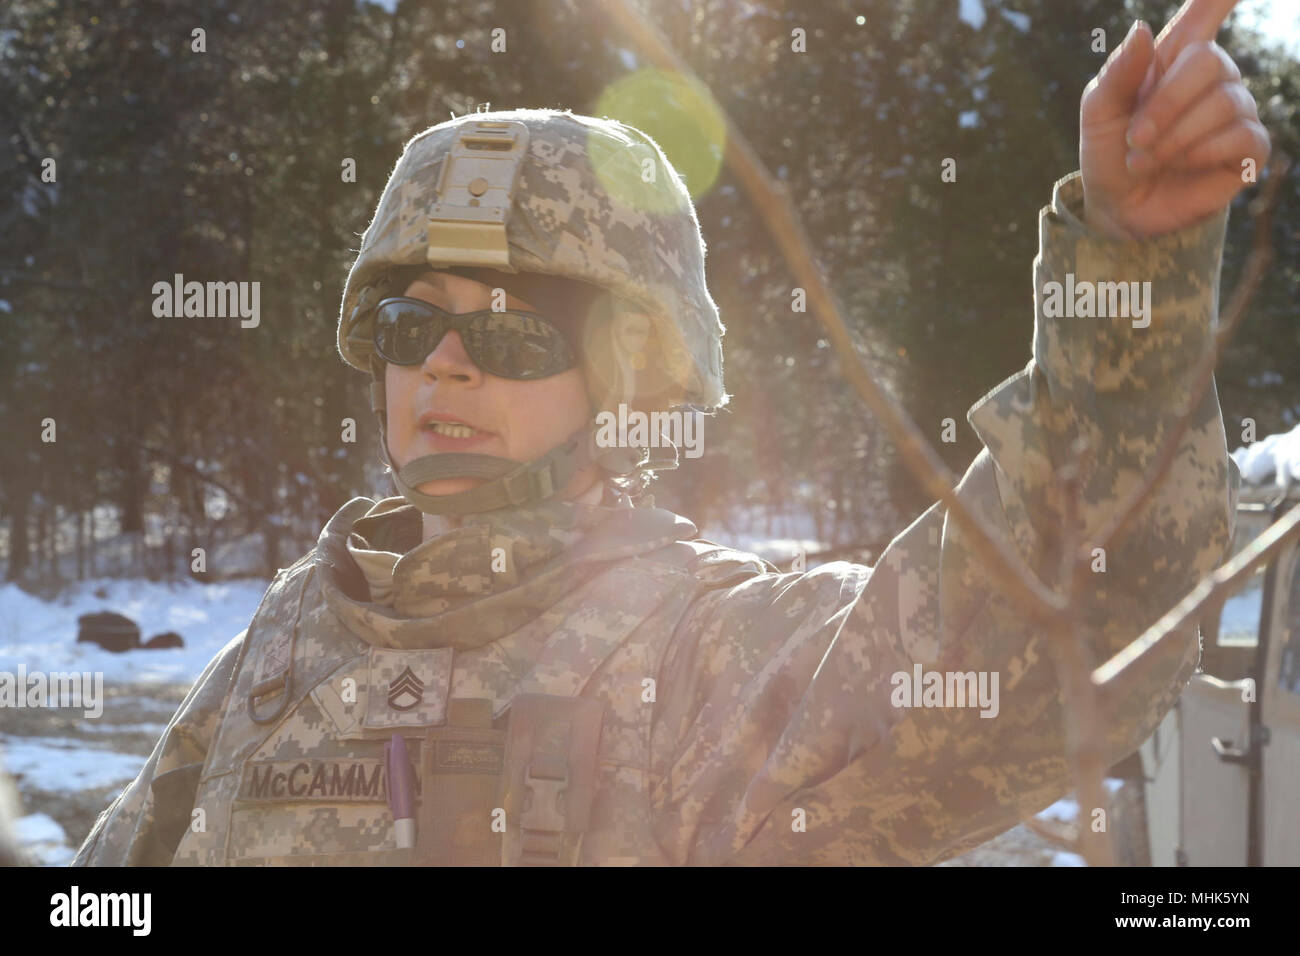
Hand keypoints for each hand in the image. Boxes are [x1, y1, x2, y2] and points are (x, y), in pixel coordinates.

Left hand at [1078, 0, 1270, 240]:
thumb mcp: (1098, 113)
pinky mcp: (1249, 148)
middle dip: (1165, 104)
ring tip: (1145, 160)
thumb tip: (1142, 30)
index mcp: (1173, 59)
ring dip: (1175, 137)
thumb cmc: (1109, 153)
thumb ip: (1118, 73)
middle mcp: (1212, 78)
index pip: (1205, 13)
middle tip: (1134, 139)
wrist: (1118, 208)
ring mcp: (1235, 111)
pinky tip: (1182, 166)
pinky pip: (1244, 134)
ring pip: (1225, 101)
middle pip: (1209, 61)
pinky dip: (1202, 153)